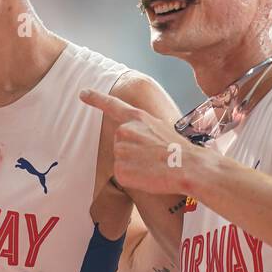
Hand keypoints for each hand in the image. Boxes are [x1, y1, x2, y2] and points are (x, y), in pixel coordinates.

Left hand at [81, 88, 198, 196]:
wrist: (188, 167)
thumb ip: (142, 129)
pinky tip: (147, 176)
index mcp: (137, 117)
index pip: (112, 105)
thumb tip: (133, 140)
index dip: (96, 98)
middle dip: (132, 150)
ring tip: (153, 165)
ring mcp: (120, 150)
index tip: (82, 93)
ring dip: (133, 165)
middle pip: (119, 143)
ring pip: (120, 159)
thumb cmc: (180, 150)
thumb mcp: (161, 128)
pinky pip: (122, 175)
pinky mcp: (120, 170)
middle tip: (153, 156)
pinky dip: (133, 178)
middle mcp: (124, 131)